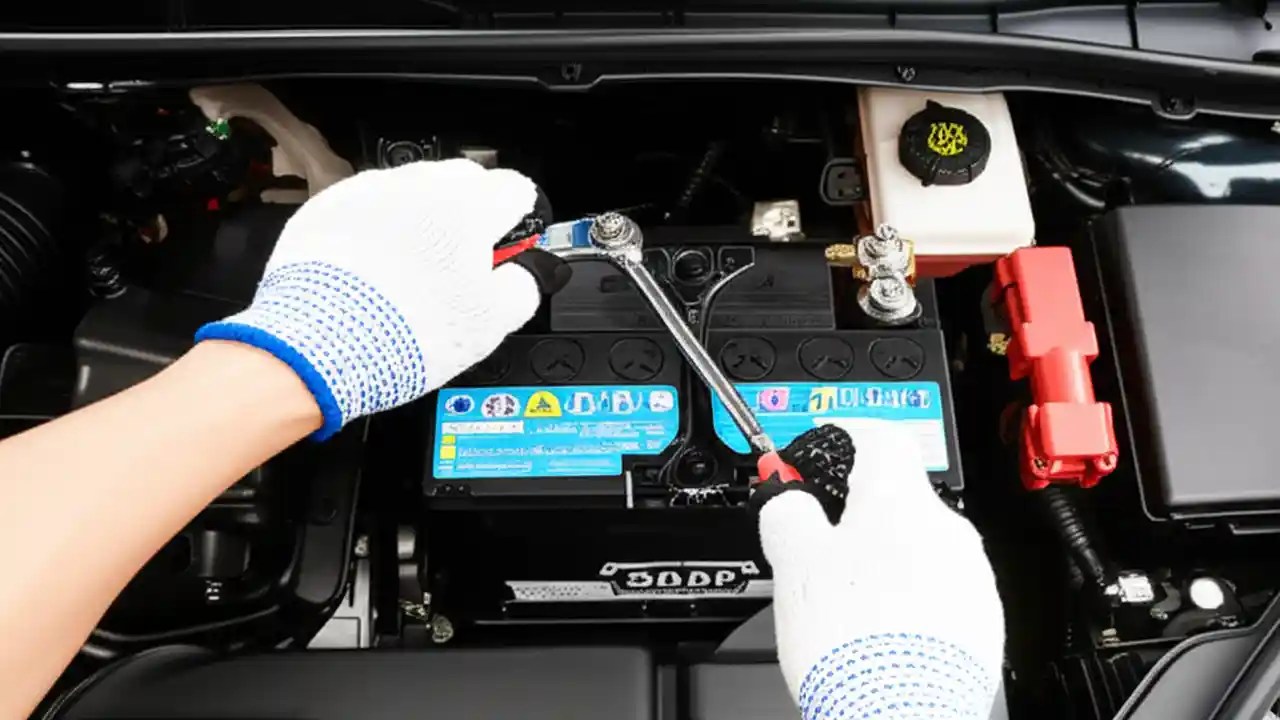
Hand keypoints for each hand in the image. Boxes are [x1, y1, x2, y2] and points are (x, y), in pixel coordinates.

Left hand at [196, 160, 540, 438]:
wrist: (316, 350)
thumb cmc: (400, 336)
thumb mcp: (491, 324)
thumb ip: (524, 285)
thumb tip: (528, 274)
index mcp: (467, 208)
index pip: (516, 189)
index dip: (520, 222)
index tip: (510, 249)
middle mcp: (417, 187)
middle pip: (465, 182)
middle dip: (472, 216)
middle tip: (463, 267)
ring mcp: (368, 193)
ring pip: (414, 191)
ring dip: (424, 219)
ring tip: (413, 274)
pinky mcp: (327, 209)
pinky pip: (367, 207)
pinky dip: (377, 230)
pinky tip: (375, 272)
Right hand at [760, 421, 1004, 719]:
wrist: (902, 715)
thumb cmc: (852, 641)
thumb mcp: (793, 562)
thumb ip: (788, 513)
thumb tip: (788, 498)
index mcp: (899, 501)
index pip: (879, 437)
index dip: (844, 437)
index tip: (824, 451)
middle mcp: (945, 529)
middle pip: (897, 499)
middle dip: (856, 515)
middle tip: (817, 543)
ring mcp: (969, 576)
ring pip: (919, 548)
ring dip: (883, 560)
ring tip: (845, 603)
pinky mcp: (981, 621)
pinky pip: (940, 593)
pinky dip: (908, 601)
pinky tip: (879, 631)